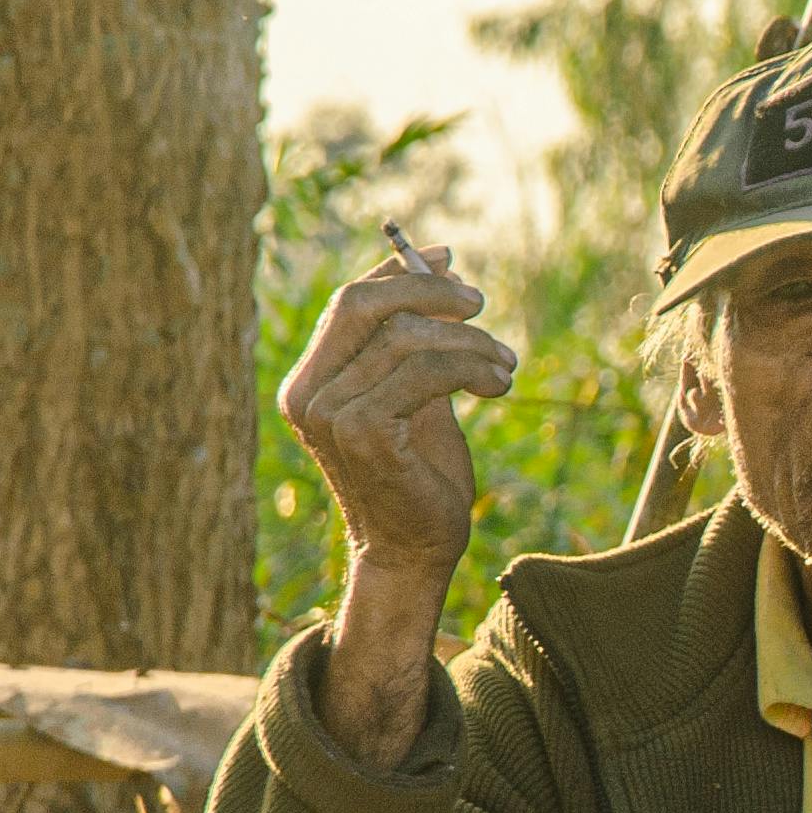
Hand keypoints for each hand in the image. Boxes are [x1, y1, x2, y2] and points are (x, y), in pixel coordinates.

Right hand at [278, 244, 513, 764]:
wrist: (416, 552)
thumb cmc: (419, 474)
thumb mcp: (416, 394)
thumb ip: (418, 337)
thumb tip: (440, 260)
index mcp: (309, 381)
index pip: (348, 302)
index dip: (400, 273)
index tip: (451, 262)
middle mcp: (307, 394)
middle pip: (363, 305)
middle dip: (428, 292)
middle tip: (481, 305)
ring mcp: (329, 415)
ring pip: (405, 338)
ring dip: (468, 341)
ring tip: (505, 363)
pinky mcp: (364, 435)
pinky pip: (425, 373)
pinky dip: (471, 367)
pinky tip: (499, 385)